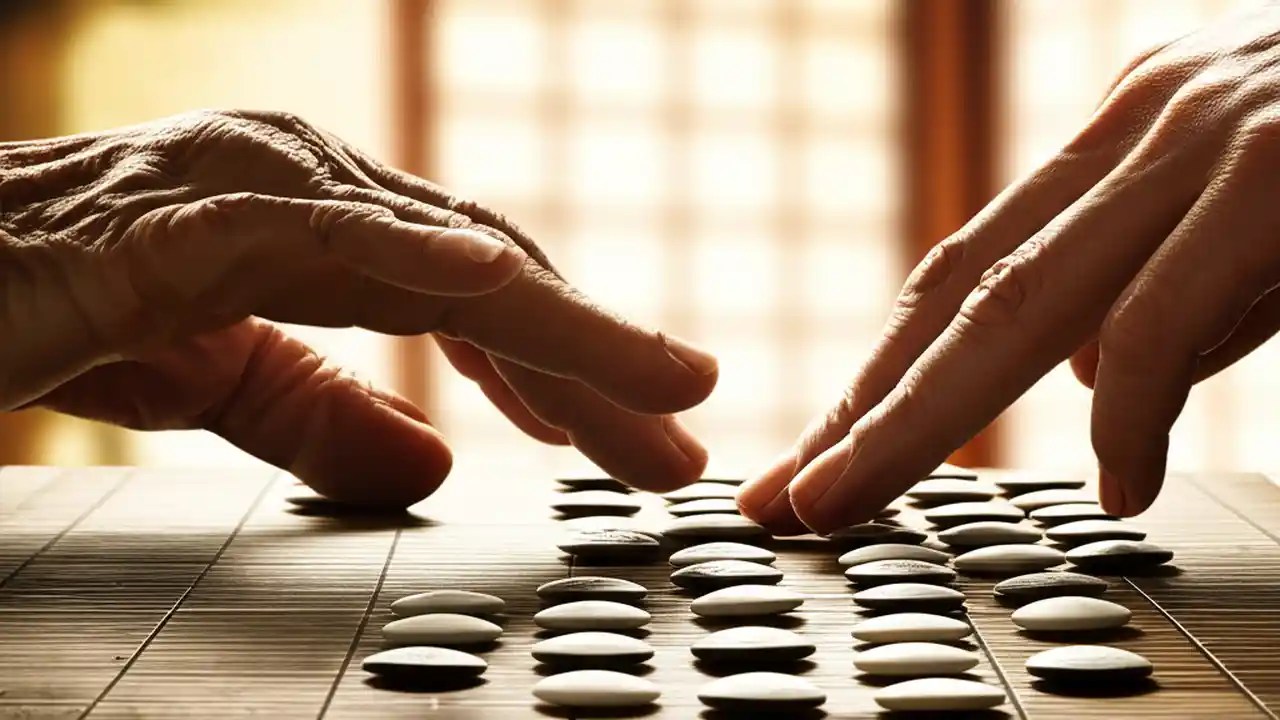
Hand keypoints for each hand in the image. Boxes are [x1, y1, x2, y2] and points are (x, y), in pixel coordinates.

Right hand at [0, 110, 716, 505]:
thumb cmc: (57, 307)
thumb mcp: (219, 380)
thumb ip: (321, 410)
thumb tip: (430, 463)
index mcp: (326, 225)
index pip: (480, 297)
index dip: (570, 364)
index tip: (639, 434)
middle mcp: (310, 186)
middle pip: (490, 274)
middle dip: (596, 359)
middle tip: (681, 432)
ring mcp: (252, 187)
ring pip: (439, 252)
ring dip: (555, 321)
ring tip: (649, 379)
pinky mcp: (178, 218)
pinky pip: (310, 231)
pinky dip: (405, 255)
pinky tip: (492, 284)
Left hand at [738, 4, 1279, 532]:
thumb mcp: (1262, 221)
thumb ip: (1176, 294)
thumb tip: (1104, 383)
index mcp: (1124, 142)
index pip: (965, 274)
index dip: (880, 374)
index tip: (821, 455)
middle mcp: (1142, 129)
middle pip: (958, 293)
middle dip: (860, 410)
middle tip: (784, 499)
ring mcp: (1205, 140)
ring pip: (1018, 304)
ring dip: (919, 419)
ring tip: (852, 503)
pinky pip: (1163, 313)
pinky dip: (1128, 410)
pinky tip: (1117, 486)